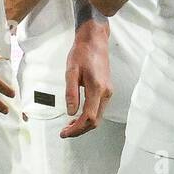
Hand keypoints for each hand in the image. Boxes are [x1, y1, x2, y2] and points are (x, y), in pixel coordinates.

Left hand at [62, 18, 111, 137]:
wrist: (95, 40)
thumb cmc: (82, 53)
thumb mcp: (71, 71)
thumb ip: (71, 93)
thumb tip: (70, 112)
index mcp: (97, 88)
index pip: (89, 117)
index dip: (76, 129)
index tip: (64, 132)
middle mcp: (106, 92)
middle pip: (95, 121)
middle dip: (80, 130)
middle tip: (64, 132)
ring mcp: (108, 91)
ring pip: (98, 116)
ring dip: (84, 124)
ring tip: (69, 126)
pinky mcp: (107, 90)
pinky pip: (99, 109)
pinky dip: (89, 117)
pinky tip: (78, 116)